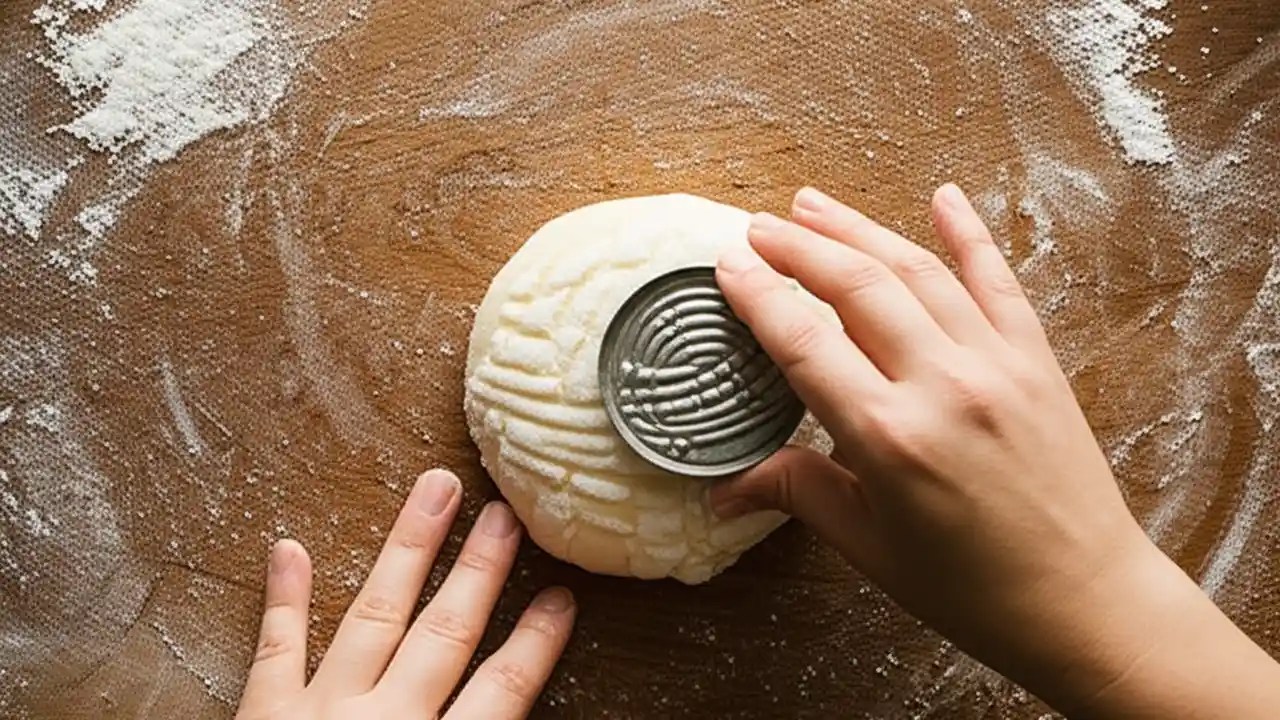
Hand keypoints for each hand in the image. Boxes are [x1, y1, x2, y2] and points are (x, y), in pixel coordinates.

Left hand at [235, 470, 575, 719]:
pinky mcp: (262, 719)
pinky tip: (290, 547)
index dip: (536, 644)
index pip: (500, 693)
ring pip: (375, 616)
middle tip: (505, 514)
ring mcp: (318, 714)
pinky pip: (275, 648)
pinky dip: (285, 598)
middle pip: (445, 634)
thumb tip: (507, 718)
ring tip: (434, 493)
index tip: (561, 598)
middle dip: (479, 571)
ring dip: (408, 551)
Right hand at [710, 186, 1279, 717]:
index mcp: (889, 436)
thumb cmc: (972, 589)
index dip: (760, 295)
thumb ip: (798, 493)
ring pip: (918, 270)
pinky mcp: (1036, 361)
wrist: (1085, 601)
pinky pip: (998, 281)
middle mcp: (943, 384)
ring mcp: (996, 364)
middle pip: (856, 287)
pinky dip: (969, 235)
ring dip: (861, 229)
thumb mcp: (869, 547)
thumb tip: (724, 490)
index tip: (728, 263)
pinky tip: (944, 197)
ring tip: (814, 204)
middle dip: (800, 247)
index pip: (805, 342)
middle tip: (758, 226)